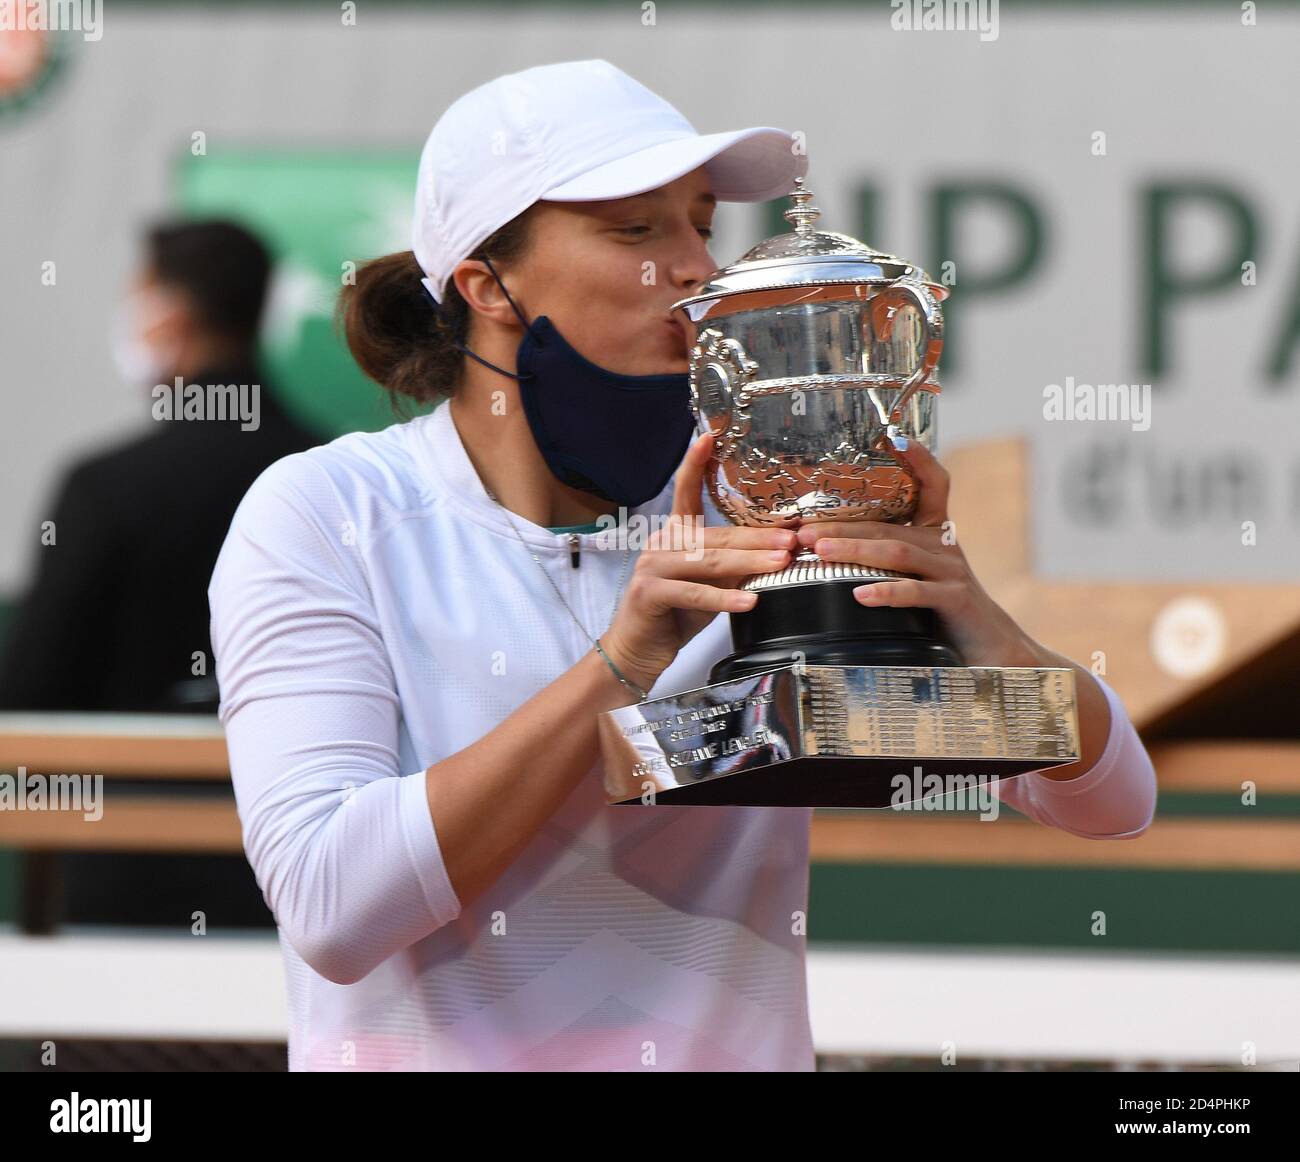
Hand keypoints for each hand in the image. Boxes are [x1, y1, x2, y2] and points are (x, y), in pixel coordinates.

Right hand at [600, 431, 798, 690]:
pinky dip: (724, 599)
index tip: (710, 437)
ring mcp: (652, 567)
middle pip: (715, 536)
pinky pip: (693, 593)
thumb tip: (777, 554)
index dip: (696, 463)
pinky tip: (750, 601)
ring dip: (749, 563)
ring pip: (709, 562)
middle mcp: (660, 543)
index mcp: (674, 534)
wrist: (636, 651)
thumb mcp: (707, 585)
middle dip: (757, 538)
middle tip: (792, 539)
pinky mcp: (649, 593)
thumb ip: (731, 567)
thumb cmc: (674, 615)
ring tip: (781, 563)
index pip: (686, 491)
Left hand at [793, 438, 1043, 668]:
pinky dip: (887, 592)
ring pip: (897, 552)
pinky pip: (917, 592)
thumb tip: (832, 548)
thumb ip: (890, 559)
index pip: (934, 485)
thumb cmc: (945, 612)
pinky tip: (859, 595)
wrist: (992, 648)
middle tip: (804, 530)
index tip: (894, 438)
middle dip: (843, 526)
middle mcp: (944, 546)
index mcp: (936, 534)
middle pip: (889, 525)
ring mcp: (952, 571)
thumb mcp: (920, 576)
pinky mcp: (955, 600)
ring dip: (855, 550)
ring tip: (820, 551)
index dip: (919, 459)